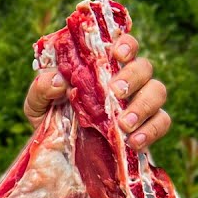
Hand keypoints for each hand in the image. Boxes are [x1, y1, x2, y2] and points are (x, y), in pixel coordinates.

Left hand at [23, 34, 170, 150]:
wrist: (57, 153)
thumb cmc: (50, 118)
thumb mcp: (36, 104)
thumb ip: (41, 89)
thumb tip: (59, 80)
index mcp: (103, 67)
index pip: (123, 45)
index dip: (125, 45)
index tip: (116, 55)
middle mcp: (126, 80)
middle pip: (144, 67)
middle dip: (133, 76)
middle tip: (116, 92)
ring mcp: (139, 103)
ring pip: (158, 91)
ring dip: (144, 105)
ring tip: (124, 124)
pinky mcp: (146, 127)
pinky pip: (161, 122)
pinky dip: (152, 130)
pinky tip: (134, 142)